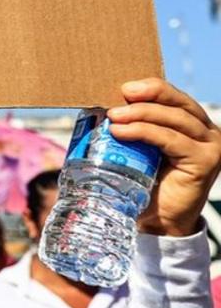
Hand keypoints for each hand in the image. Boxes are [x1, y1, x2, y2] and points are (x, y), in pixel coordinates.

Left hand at [107, 79, 220, 236]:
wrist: (157, 221)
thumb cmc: (145, 183)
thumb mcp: (139, 149)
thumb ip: (131, 128)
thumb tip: (96, 108)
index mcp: (193, 124)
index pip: (175, 98)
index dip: (152, 88)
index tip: (124, 86)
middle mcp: (207, 132)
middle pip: (178, 103)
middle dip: (148, 96)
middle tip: (119, 95)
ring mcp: (210, 146)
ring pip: (174, 119)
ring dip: (141, 114)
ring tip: (113, 116)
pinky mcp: (204, 161)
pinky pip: (172, 140)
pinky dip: (145, 132)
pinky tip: (122, 131)